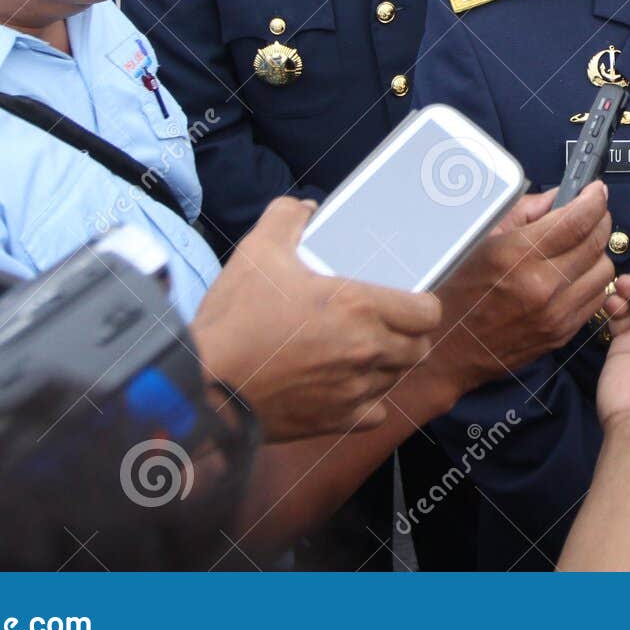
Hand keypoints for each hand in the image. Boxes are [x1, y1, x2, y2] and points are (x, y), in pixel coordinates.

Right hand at [190, 198, 442, 440]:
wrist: (203, 387)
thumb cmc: (233, 320)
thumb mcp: (256, 252)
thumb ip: (286, 219)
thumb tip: (306, 208)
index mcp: (358, 307)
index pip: (427, 312)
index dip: (422, 305)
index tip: (406, 301)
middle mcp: (366, 351)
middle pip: (418, 348)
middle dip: (408, 335)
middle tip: (384, 324)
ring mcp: (353, 390)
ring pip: (396, 378)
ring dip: (387, 365)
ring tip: (360, 350)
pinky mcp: (335, 421)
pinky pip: (373, 413)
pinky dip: (367, 402)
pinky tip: (346, 386)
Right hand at [429, 182, 613, 399]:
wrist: (446, 350)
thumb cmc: (454, 292)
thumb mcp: (479, 239)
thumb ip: (524, 213)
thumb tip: (558, 198)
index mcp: (517, 256)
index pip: (577, 221)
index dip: (594, 200)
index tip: (595, 191)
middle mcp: (541, 286)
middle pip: (596, 243)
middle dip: (599, 220)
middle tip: (590, 212)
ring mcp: (555, 314)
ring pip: (605, 271)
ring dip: (598, 253)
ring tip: (579, 246)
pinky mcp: (562, 333)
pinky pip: (597, 298)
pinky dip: (592, 281)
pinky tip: (574, 274)